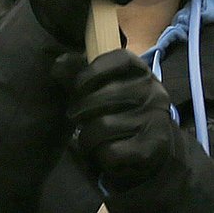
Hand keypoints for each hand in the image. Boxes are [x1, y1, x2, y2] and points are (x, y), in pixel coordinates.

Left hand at [65, 50, 188, 194]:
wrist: (152, 146)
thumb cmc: (119, 109)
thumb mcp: (100, 85)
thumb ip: (77, 73)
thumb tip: (58, 65)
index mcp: (141, 71)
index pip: (118, 60)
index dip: (90, 72)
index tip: (77, 87)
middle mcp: (153, 93)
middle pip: (103, 96)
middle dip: (80, 109)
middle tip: (75, 118)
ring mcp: (156, 120)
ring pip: (104, 126)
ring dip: (87, 136)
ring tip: (87, 137)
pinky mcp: (152, 148)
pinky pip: (112, 151)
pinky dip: (100, 154)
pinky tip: (103, 151)